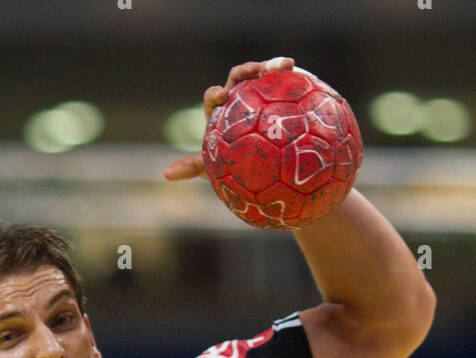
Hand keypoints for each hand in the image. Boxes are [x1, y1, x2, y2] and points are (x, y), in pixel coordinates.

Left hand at [163, 56, 295, 181]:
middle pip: (238, 78)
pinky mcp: (278, 94)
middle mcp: (239, 99)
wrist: (263, 165)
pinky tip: (310, 80)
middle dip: (246, 71)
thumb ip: (193, 167)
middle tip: (256, 71)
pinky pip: (287, 85)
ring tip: (288, 65)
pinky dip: (297, 79)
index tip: (221, 97)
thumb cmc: (234, 166)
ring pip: (264, 75)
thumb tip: (166, 175)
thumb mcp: (213, 168)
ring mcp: (260, 94)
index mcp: (221, 112)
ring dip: (274, 66)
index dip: (216, 95)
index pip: (214, 97)